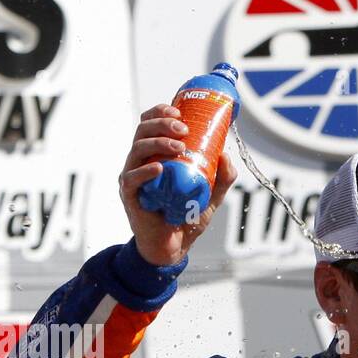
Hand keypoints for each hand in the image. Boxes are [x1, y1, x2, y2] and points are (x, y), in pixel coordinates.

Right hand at [118, 103, 238, 267]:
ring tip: (179, 148)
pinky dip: (145, 172)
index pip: (150, 125)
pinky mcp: (130, 197)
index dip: (160, 112)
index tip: (178, 110)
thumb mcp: (209, 196)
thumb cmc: (185, 217)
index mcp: (154, 155)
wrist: (173, 247)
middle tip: (183, 128)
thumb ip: (221, 178)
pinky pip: (132, 179)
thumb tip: (227, 156)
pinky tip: (159, 169)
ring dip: (158, 144)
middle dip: (162, 124)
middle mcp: (140, 162)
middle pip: (143, 132)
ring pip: (137, 150)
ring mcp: (133, 178)